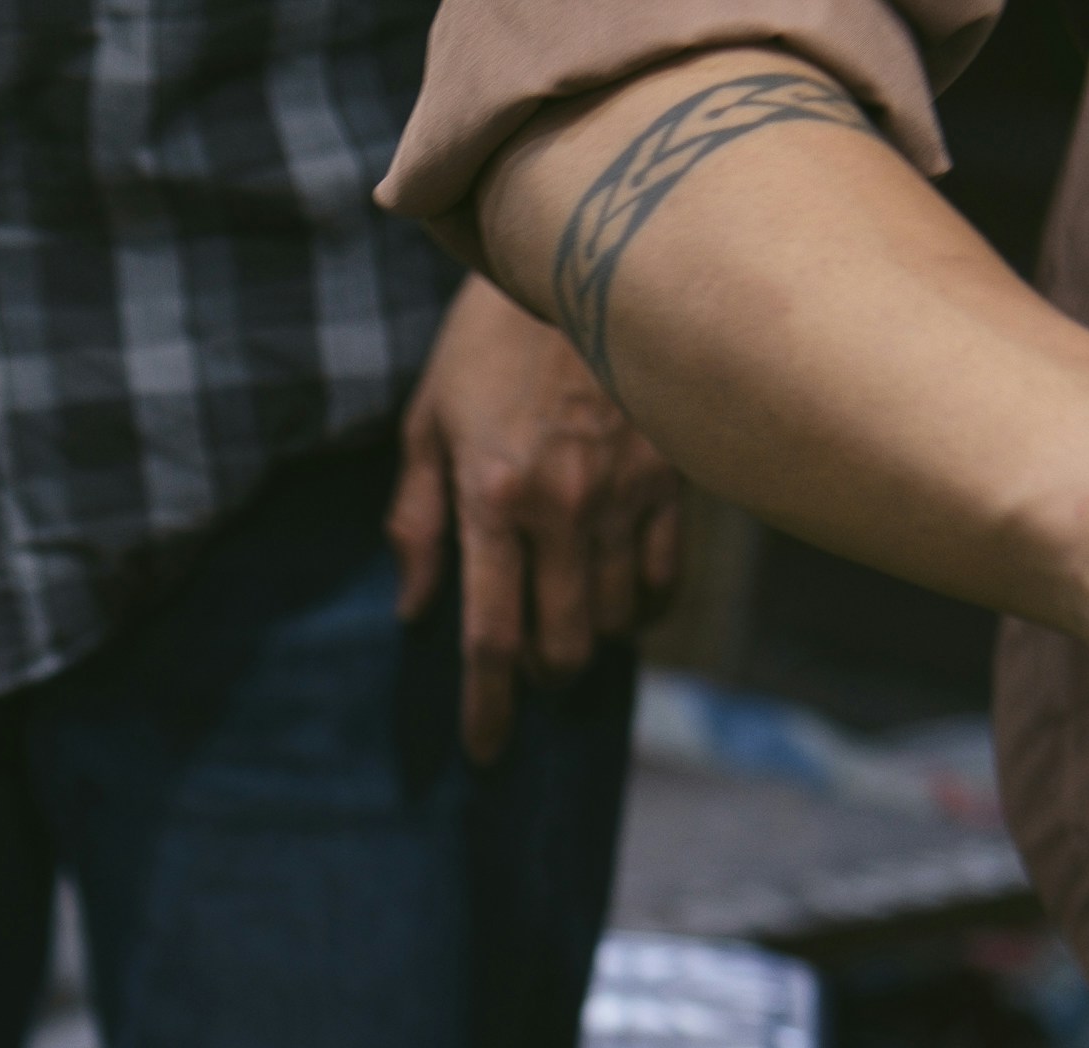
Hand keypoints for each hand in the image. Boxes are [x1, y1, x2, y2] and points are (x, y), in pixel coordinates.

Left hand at [388, 278, 680, 761]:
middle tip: (530, 679)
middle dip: (543, 682)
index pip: (489, 637)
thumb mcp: (428, 424)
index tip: (484, 752)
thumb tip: (413, 611)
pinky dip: (642, 609)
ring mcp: (625, 496)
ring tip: (571, 631)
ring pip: (617, 622)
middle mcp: (561, 509)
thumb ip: (417, 523)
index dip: (487, 708)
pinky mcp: (674, 480)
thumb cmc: (488, 342)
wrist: (585, 254)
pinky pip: (665, 580)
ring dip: (591, 644)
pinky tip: (620, 603)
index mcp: (491, 499)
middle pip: (562, 647)